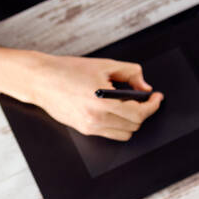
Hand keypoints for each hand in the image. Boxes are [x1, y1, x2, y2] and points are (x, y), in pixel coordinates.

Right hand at [10, 51, 163, 140]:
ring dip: (132, 121)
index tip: (157, 98)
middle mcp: (97, 118)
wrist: (41, 80)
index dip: (153, 106)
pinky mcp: (84, 130)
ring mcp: (90, 127)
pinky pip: (110, 133)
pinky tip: (114, 110)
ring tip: (128, 105)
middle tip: (143, 98)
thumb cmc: (68, 71)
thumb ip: (131, 74)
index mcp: (103, 102)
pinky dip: (118, 124)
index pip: (139, 113)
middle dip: (144, 112)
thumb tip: (144, 87)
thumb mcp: (104, 65)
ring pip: (124, 133)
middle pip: (134, 125)